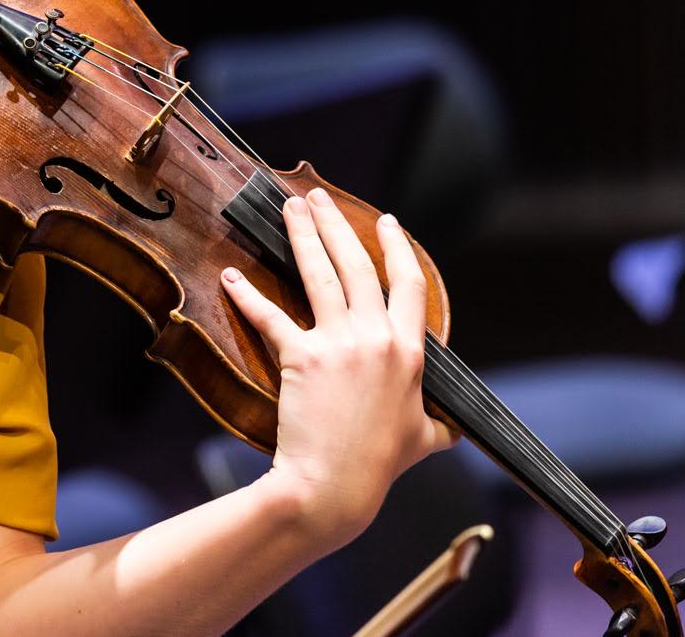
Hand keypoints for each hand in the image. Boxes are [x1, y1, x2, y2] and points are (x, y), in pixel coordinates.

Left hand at [220, 186, 455, 549]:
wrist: (335, 488)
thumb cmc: (379, 467)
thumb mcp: (424, 441)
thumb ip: (440, 424)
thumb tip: (454, 426)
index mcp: (409, 352)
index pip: (408, 285)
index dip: (398, 249)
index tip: (389, 222)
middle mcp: (377, 339)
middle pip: (357, 265)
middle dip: (336, 224)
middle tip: (318, 196)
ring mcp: (339, 345)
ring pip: (320, 275)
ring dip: (301, 236)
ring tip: (288, 207)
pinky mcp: (301, 358)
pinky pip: (270, 318)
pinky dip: (247, 296)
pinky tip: (231, 276)